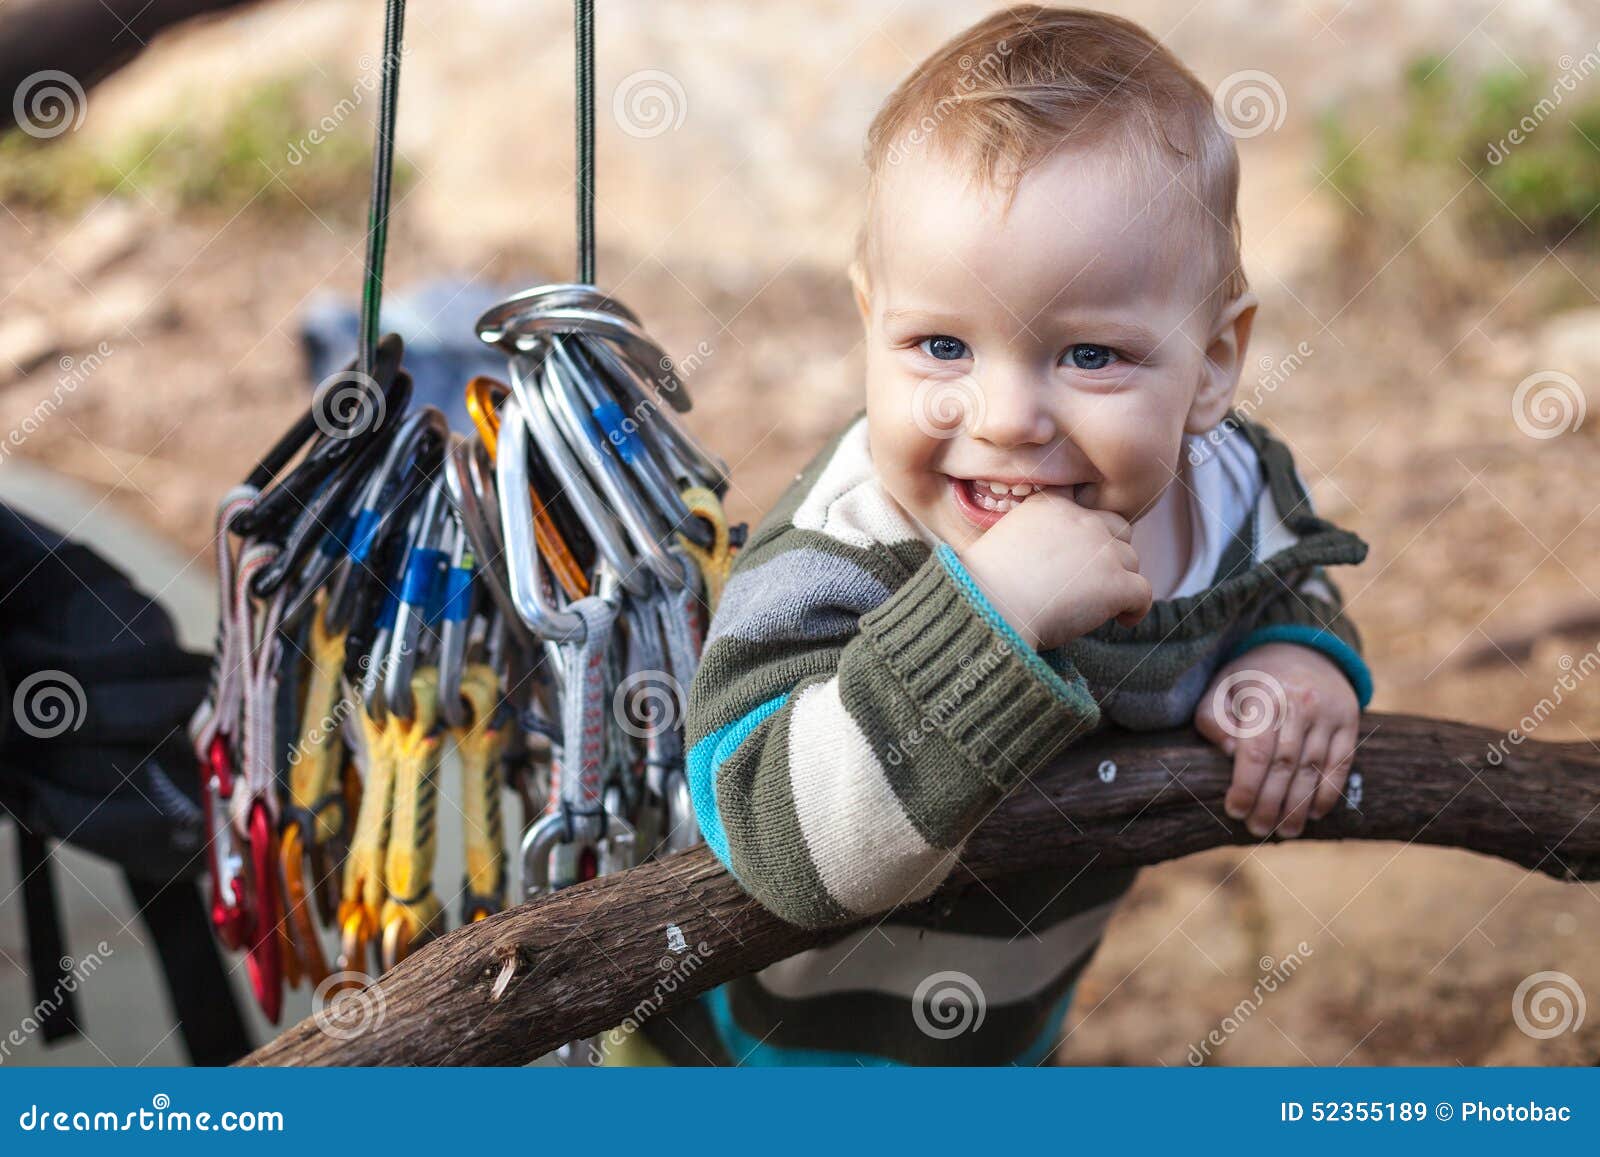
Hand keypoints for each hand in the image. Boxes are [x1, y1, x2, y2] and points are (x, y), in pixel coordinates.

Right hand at [958, 490, 1152, 650]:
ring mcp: (1102, 549)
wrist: (991, 606)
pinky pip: (1143, 592)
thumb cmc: (985, 586)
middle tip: (1097, 577)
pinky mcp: (1117, 582)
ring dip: (1121, 580)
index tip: (1084, 545)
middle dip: (1112, 550)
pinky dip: (1136, 608)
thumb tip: (1051, 559)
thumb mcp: (1004, 539)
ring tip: (1105, 603)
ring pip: (1132, 561)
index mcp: (1050, 504)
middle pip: (1118, 528)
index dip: (1089, 523)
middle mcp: (1082, 519)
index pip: (1084, 501)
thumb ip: (1033, 535)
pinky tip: (1123, 620)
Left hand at [1194, 642, 1359, 838]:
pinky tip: (1314, 814)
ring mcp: (1329, 713)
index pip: (1256, 751)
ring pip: (1314, 769)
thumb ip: (1213, 719)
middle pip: (1285, 766)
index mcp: (1265, 694)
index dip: (1246, 786)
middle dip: (1270, 804)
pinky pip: (1342, 764)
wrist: (1302, 648)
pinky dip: (1329, 793)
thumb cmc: (1251, 678)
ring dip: (1299, 807)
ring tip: (1285, 832)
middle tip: (1258, 829)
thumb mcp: (1220, 687)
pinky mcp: (1350, 721)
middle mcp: (1301, 703)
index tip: (1234, 810)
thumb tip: (1229, 754)